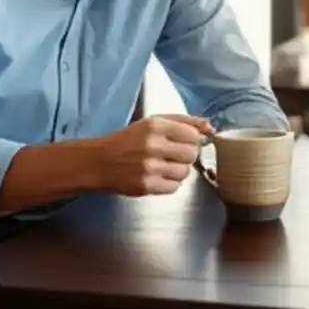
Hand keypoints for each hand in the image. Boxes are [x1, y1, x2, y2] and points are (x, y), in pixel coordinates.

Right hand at [94, 114, 213, 195]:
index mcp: (155, 126)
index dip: (191, 139)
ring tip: (164, 166)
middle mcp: (152, 146)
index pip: (193, 135)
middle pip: (192, 154)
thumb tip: (210, 128)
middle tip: (174, 155)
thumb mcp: (153, 122)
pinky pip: (174, 187)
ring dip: (178, 170)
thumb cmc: (128, 140)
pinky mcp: (145, 186)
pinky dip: (170, 183)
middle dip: (187, 155)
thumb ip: (184, 121)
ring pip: (185, 172)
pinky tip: (158, 176)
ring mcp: (149, 168)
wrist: (98, 161)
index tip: (182, 141)